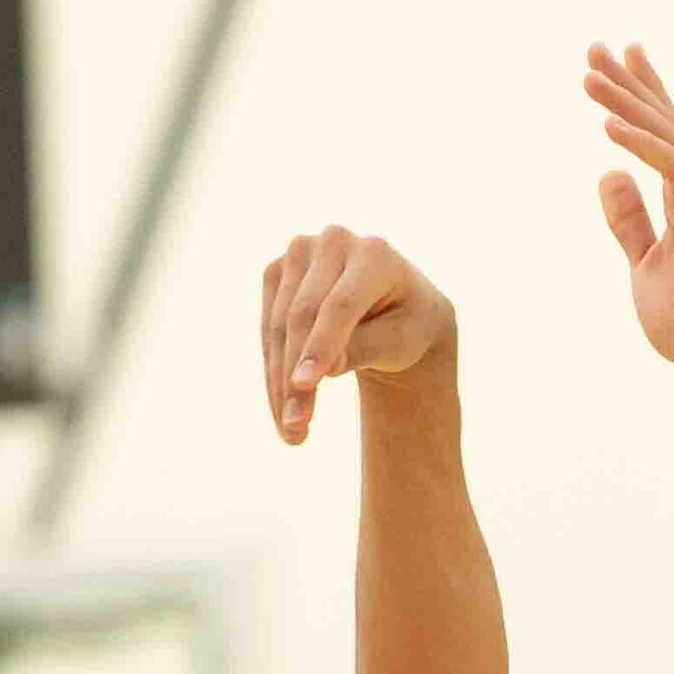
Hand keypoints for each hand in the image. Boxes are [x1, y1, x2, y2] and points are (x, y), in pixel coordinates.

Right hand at [258, 225, 453, 445]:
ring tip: (291, 432)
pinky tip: (282, 407)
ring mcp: (299, 254)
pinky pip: (268, 328)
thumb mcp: (400, 342)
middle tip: (296, 429)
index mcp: (375, 254)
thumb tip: (323, 369)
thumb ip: (366, 350)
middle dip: (294, 377)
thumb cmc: (406, 325)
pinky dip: (273, 370)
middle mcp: (334, 242)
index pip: (340, 305)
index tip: (305, 387)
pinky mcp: (277, 273)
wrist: (394, 307)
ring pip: (278, 326)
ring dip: (278, 382)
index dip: (320, 346)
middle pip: (302, 317)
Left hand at [584, 42, 673, 388]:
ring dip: (628, 105)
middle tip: (595, 47)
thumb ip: (628, 219)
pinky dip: (644, 147)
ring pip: (669, 139)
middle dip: (630, 84)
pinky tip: (609, 128)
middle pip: (666, 124)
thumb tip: (606, 172)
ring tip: (591, 77)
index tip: (615, 57)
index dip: (641, 94)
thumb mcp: (644, 262)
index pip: (664, 135)